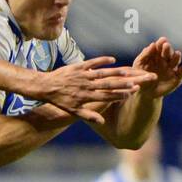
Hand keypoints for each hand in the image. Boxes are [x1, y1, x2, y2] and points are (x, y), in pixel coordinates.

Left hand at [25, 57, 155, 123]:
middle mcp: (86, 86)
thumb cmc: (60, 101)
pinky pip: (92, 63)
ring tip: (128, 72)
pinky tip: (112, 60)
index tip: (132, 93)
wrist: (45, 87)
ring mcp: (82, 76)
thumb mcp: (73, 111)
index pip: (107, 96)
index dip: (120, 95)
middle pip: (108, 85)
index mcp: (86, 97)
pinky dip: (102, 60)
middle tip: (136, 83)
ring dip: (116, 73)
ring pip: (102, 74)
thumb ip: (88, 115)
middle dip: (123, 84)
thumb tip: (102, 122)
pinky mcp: (78, 67)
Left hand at [131, 37, 181, 98]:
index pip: (161, 47)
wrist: (144, 92)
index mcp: (158, 55)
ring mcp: (172, 69)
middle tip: (166, 46)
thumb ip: (144, 55)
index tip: (162, 40)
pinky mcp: (177, 78)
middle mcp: (167, 60)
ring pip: (176, 61)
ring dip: (177, 57)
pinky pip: (181, 74)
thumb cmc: (140, 76)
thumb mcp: (139, 65)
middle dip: (168, 49)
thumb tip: (152, 44)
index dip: (162, 43)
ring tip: (176, 54)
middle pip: (169, 53)